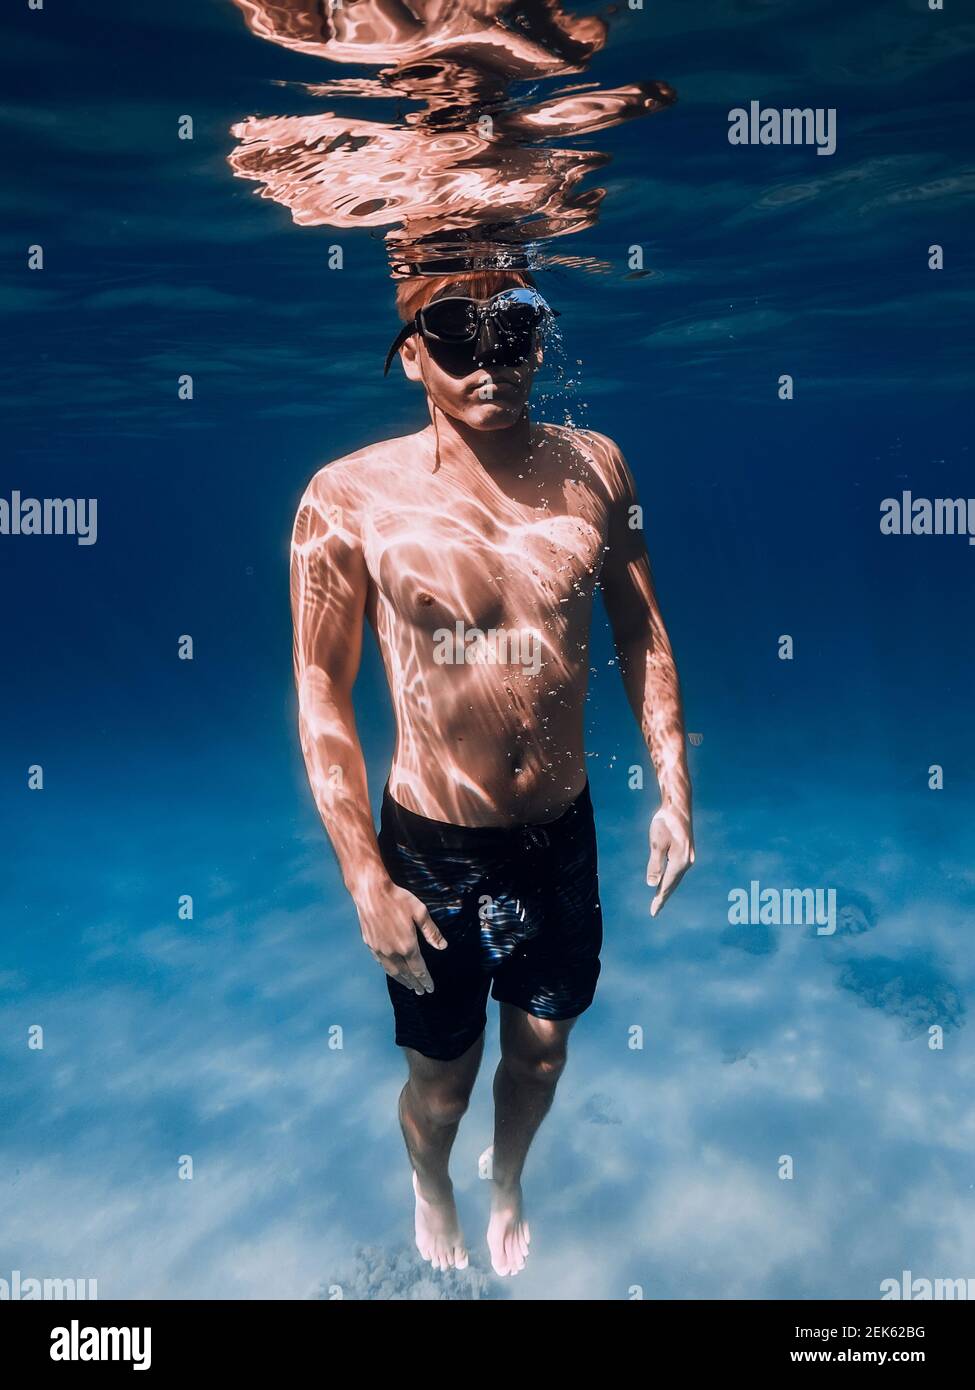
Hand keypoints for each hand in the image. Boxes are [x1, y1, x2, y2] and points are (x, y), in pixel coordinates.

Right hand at [352, 871, 446, 993]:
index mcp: (407, 946)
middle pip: (405, 974)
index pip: (419, 969)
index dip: (425, 980)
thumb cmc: (397, 899)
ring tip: (408, 985)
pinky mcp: (370, 944)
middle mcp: (393, 952)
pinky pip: (381, 962)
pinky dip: (389, 970)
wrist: (371, 892)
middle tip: (421, 991)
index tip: (430, 988)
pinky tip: (391, 970)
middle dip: (415, 983)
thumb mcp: (420, 912)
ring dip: (401, 980)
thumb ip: (431, 932)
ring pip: (392, 971)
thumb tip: (443, 946)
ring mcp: (379, 949)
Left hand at [646, 803, 694, 917]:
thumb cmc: (665, 822)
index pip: (667, 885)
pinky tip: (666, 880)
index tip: (653, 912)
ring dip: (668, 887)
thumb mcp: (656, 844)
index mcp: (680, 861)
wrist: (678, 806)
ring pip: (676, 877)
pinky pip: (678, 869)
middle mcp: (688, 861)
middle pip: (673, 883)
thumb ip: (655, 865)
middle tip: (655, 910)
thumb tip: (652, 884)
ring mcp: (689, 857)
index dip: (659, 899)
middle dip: (663, 896)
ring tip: (659, 899)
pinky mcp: (687, 851)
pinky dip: (671, 877)